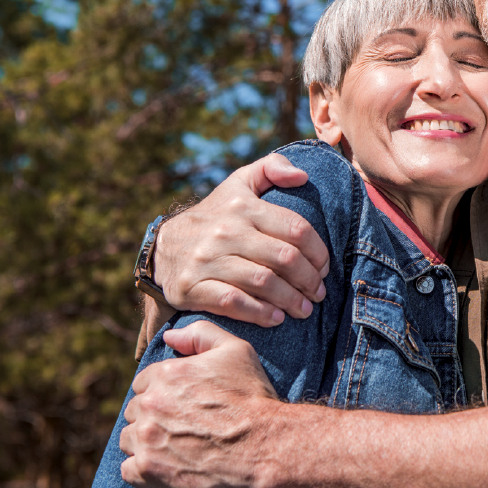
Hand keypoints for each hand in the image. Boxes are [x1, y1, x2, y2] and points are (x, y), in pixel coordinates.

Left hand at [120, 321, 280, 487]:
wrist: (264, 444)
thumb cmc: (252, 397)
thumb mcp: (236, 350)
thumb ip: (200, 334)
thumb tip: (169, 336)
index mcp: (165, 374)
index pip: (143, 383)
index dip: (161, 394)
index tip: (179, 406)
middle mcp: (150, 404)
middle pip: (135, 411)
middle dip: (152, 418)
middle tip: (179, 428)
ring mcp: (147, 438)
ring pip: (128, 439)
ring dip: (145, 443)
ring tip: (173, 448)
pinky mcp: (149, 470)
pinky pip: (128, 471)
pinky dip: (142, 471)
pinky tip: (164, 467)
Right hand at [155, 152, 329, 325]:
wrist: (163, 247)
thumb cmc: (214, 216)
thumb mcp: (238, 184)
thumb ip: (271, 169)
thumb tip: (303, 176)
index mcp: (243, 207)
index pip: (296, 229)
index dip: (318, 252)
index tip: (324, 268)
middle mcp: (226, 231)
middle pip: (284, 258)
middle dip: (309, 280)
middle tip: (318, 293)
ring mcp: (208, 260)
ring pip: (263, 282)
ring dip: (291, 300)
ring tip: (304, 310)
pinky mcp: (193, 287)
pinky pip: (234, 303)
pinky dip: (260, 313)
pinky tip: (276, 318)